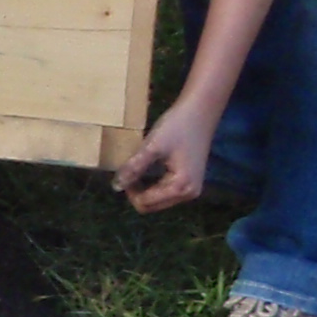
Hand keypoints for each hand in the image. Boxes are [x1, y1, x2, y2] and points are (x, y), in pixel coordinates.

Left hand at [114, 98, 220, 212]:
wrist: (201, 110)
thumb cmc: (177, 126)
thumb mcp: (152, 146)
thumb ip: (134, 168)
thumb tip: (116, 186)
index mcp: (181, 188)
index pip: (145, 203)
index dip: (129, 190)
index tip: (125, 170)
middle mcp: (189, 194)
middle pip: (152, 206)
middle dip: (137, 192)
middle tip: (130, 170)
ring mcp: (192, 189)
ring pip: (158, 200)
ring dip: (145, 188)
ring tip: (139, 168)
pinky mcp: (191, 182)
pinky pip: (166, 192)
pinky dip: (154, 184)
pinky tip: (150, 168)